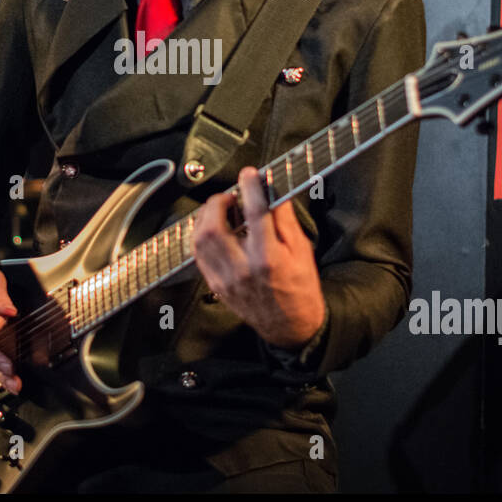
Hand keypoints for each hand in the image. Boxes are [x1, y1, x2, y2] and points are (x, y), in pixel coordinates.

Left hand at [192, 167, 325, 348]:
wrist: (291, 327)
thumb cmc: (300, 290)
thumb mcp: (302, 251)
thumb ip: (285, 221)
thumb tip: (274, 194)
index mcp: (269, 259)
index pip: (256, 215)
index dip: (251, 189)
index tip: (249, 175)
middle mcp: (243, 269)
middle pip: (215, 227)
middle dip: (218, 203)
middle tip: (230, 195)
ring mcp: (226, 280)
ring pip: (200, 241)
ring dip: (206, 217)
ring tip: (220, 210)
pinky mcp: (216, 286)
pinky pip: (199, 256)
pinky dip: (202, 236)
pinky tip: (213, 229)